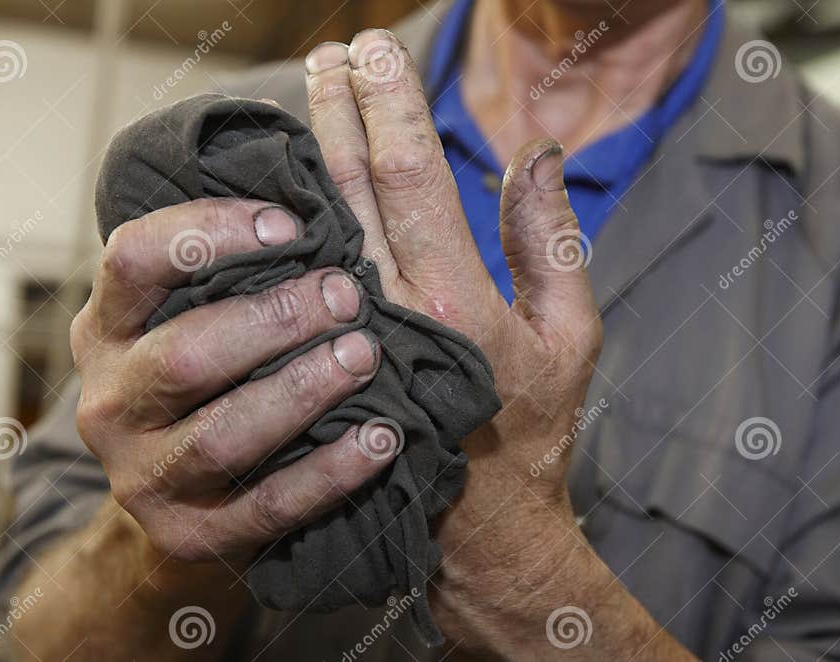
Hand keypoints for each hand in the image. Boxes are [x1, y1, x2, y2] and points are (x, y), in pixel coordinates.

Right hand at [71, 198, 394, 567]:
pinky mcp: (190, 534)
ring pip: (222, 434)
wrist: (187, 496)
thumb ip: (230, 269)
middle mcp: (110, 401)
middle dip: (274, 320)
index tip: (292, 226)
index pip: (133, 259)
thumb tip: (308, 191)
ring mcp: (142, 476)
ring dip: (301, 390)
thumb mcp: (196, 315)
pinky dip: (331, 471)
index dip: (210, 232)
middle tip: (346, 296)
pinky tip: (382, 439)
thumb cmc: (214, 376)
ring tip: (365, 356)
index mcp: (107, 327)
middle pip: (185, 354)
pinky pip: (267, 506)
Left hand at [304, 29, 601, 653]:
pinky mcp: (321, 372)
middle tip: (324, 54)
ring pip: (306, 234)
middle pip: (344, 192)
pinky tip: (268, 195)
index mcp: (458, 302)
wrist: (480, 535)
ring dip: (297, 161)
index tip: (372, 48)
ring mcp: (347, 347)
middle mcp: (392, 317)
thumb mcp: (571, 336)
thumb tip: (536, 153)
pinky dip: (276, 234)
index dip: (388, 104)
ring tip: (295, 100)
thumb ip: (552, 240)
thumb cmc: (535, 433)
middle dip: (332, 112)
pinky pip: (287, 291)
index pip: (411, 177)